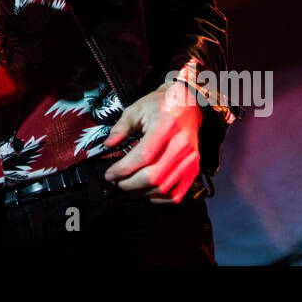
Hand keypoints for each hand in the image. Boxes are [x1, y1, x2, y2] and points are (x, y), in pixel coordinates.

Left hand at [101, 81, 203, 202]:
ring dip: (141, 192)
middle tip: (116, 182)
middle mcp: (181, 144)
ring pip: (164, 188)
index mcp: (165, 125)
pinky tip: (146, 191)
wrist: (187, 103)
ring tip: (128, 185)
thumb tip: (108, 145)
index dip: (123, 169)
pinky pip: (177, 194)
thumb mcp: (136, 110)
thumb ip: (120, 128)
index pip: (143, 156)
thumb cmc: (160, 105)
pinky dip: (159, 198)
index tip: (110, 174)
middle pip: (154, 176)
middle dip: (129, 184)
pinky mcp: (194, 168)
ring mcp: (190, 158)